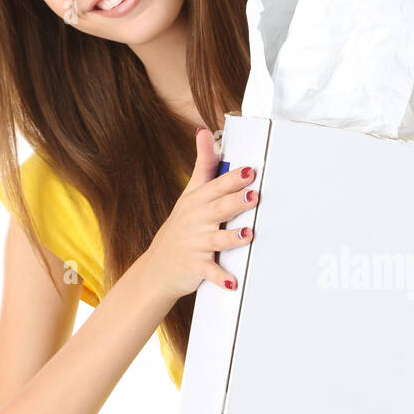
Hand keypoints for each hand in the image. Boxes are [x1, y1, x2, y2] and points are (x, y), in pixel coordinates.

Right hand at [144, 126, 257, 302]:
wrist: (158, 266)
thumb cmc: (181, 226)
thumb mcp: (190, 193)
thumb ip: (203, 164)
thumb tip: (204, 132)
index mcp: (197, 201)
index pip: (216, 187)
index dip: (232, 179)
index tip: (250, 171)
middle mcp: (196, 221)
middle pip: (218, 209)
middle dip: (235, 202)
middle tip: (254, 196)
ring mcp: (195, 244)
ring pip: (216, 240)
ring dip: (232, 238)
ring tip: (247, 234)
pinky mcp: (195, 267)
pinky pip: (210, 272)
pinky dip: (221, 277)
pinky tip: (233, 282)